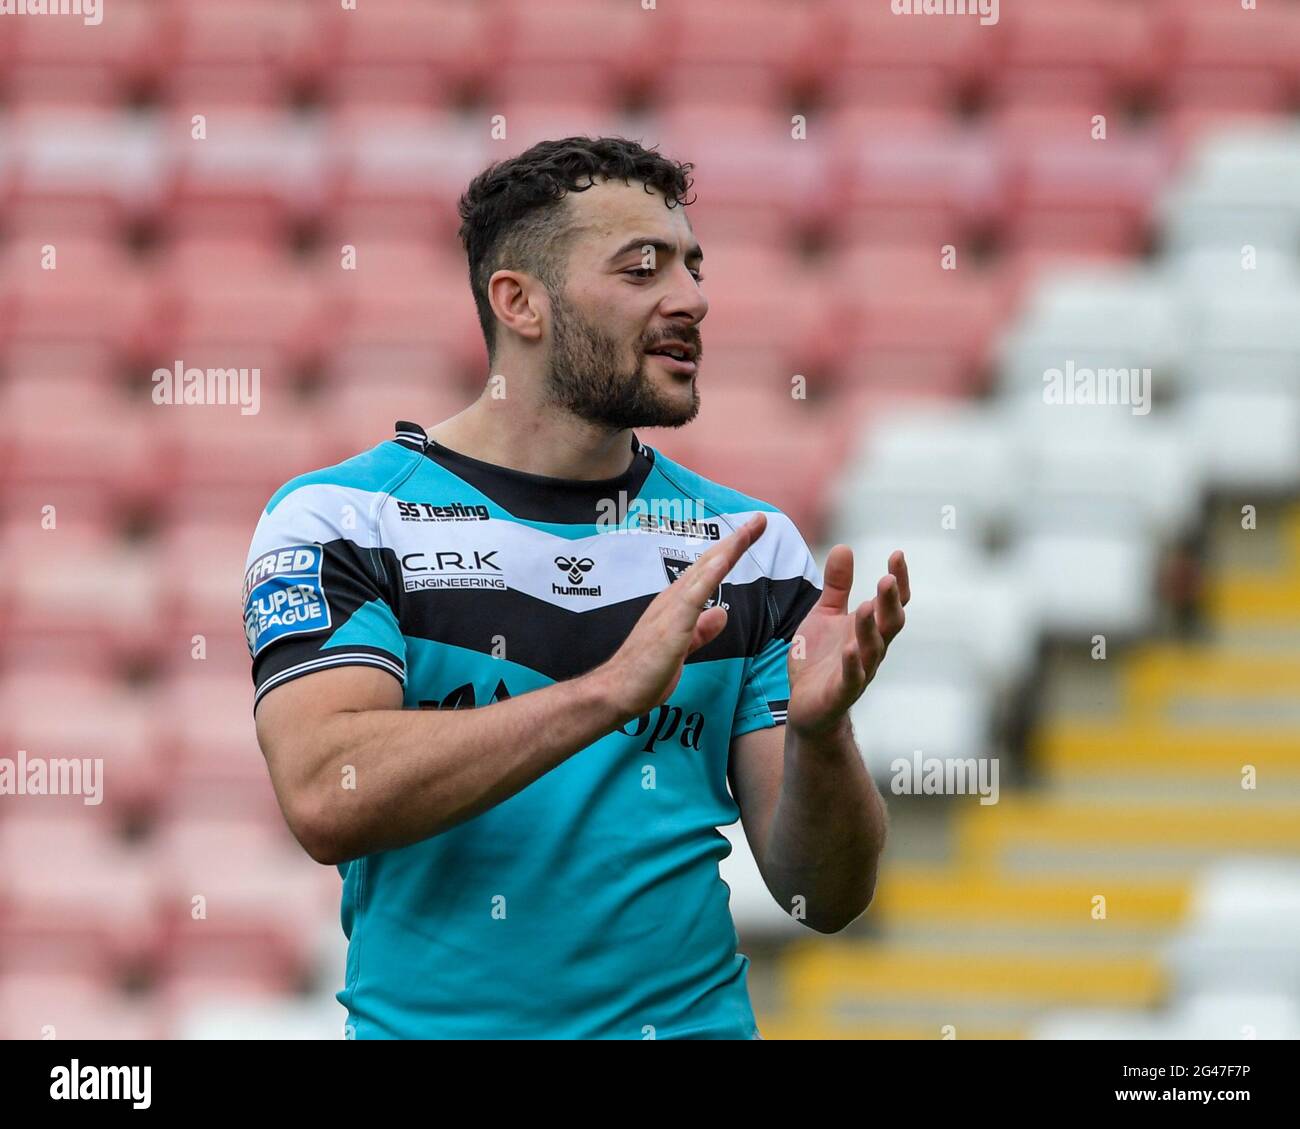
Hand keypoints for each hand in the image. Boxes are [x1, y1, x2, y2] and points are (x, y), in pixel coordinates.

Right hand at [594, 513, 767, 720]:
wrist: (616, 691)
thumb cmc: (644, 672)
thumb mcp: (683, 647)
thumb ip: (702, 630)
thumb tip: (720, 613)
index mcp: (677, 604)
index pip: (709, 571)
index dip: (731, 551)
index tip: (752, 533)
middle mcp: (673, 599)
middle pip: (709, 562)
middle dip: (736, 540)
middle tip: (760, 519)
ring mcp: (671, 610)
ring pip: (704, 571)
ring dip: (727, 549)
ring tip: (748, 529)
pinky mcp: (672, 626)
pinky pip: (693, 596)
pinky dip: (709, 576)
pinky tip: (723, 561)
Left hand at [786, 548, 909, 738]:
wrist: (807, 706)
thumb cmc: (820, 658)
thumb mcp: (825, 615)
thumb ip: (836, 586)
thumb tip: (844, 546)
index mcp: (869, 628)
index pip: (892, 602)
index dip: (899, 580)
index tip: (897, 554)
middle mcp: (871, 649)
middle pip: (890, 624)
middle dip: (890, 602)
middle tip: (887, 579)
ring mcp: (859, 671)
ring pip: (873, 649)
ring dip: (870, 628)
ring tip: (866, 605)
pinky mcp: (841, 692)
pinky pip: (852, 679)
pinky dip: (853, 665)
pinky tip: (850, 650)